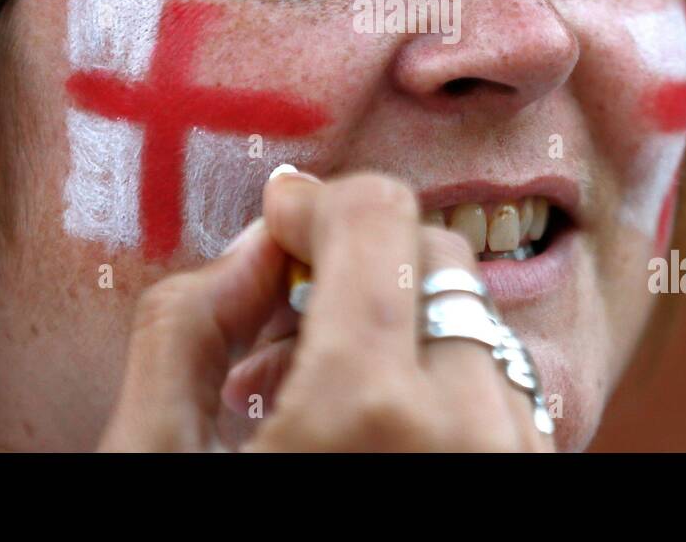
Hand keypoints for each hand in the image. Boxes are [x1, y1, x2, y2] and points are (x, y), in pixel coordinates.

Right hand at [98, 172, 554, 451]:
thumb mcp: (152, 457)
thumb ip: (187, 326)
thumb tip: (258, 244)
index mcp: (369, 408)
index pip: (377, 214)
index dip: (317, 201)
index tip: (281, 224)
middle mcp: (468, 431)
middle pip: (434, 256)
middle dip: (360, 267)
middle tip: (286, 326)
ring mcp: (514, 461)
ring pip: (476, 319)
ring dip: (404, 328)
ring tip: (328, 398)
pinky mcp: (534, 483)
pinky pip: (504, 388)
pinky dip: (444, 384)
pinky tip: (378, 435)